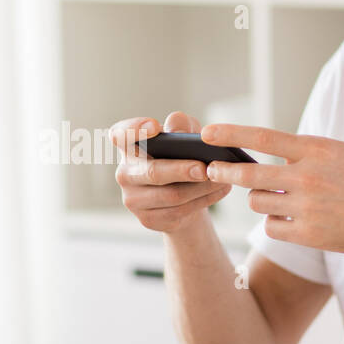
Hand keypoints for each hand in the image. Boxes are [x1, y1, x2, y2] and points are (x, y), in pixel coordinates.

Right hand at [109, 111, 231, 232]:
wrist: (184, 194)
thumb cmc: (181, 156)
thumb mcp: (185, 133)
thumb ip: (181, 124)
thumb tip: (177, 131)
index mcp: (129, 146)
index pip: (120, 134)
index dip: (134, 130)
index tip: (155, 127)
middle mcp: (125, 173)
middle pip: (152, 172)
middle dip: (180, 170)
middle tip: (203, 168)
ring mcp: (133, 199)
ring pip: (171, 195)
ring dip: (201, 187)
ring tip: (222, 178)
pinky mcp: (148, 219)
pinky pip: (179, 211)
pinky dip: (204, 200)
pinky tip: (220, 190)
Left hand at [200, 124, 343, 252]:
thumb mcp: (339, 151)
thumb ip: (304, 151)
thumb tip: (270, 153)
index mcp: (314, 150)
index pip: (262, 137)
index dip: (231, 134)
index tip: (207, 132)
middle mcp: (307, 177)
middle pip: (249, 175)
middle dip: (225, 172)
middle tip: (211, 169)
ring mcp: (307, 207)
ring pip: (258, 203)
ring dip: (260, 200)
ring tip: (277, 198)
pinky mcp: (308, 234)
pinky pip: (272, 228)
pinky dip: (275, 223)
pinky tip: (290, 220)